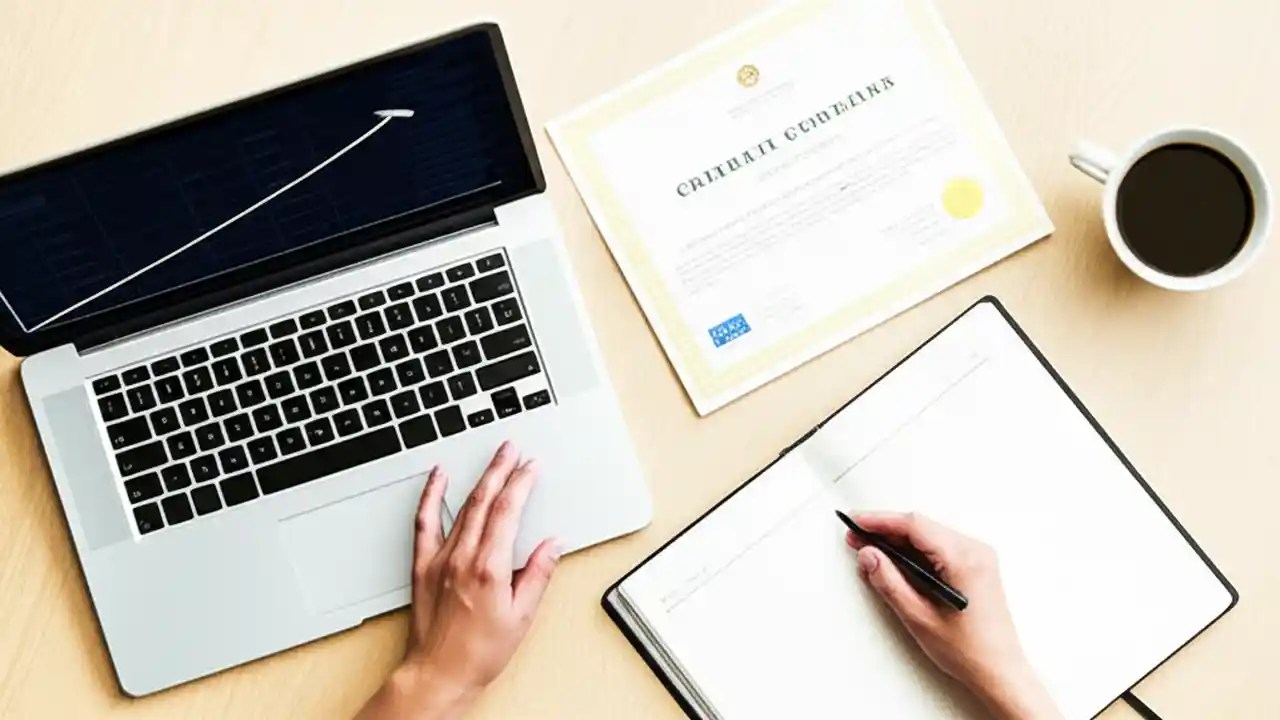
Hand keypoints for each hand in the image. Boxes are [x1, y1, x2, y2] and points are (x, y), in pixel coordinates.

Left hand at [358, 443, 560, 719]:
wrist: (438, 673)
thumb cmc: (479, 652)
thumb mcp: (522, 616)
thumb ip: (537, 574)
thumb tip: (551, 544)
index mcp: (489, 569)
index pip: (508, 512)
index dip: (521, 484)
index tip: (532, 467)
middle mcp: (462, 558)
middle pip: (484, 501)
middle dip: (501, 470)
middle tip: (512, 449)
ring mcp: (439, 559)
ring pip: (461, 507)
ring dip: (478, 478)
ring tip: (491, 458)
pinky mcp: (423, 565)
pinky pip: (425, 522)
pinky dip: (431, 496)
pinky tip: (437, 478)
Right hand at [847, 512, 1060, 719]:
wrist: (1000, 671)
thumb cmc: (970, 651)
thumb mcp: (919, 617)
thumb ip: (889, 582)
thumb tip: (869, 556)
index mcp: (964, 559)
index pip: (915, 526)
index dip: (880, 521)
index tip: (857, 522)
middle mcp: (975, 551)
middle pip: (921, 527)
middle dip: (886, 531)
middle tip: (857, 539)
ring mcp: (978, 557)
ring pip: (929, 536)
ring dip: (899, 541)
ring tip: (872, 552)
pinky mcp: (976, 566)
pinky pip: (940, 548)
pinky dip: (915, 552)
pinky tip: (896, 561)